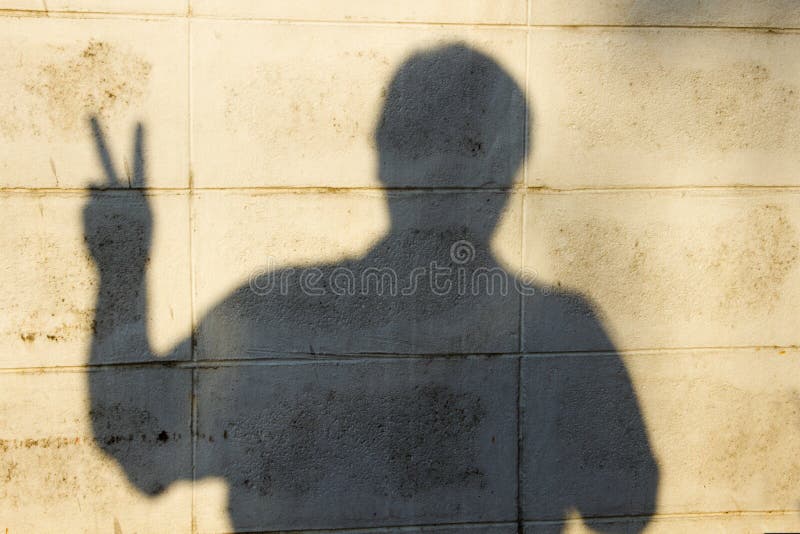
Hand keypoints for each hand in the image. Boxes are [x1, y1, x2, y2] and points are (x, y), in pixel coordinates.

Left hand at [83, 117, 151, 276]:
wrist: (122, 270)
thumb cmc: (138, 248)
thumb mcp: (140, 223)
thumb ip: (123, 200)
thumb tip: (87, 179)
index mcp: (141, 198)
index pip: (142, 166)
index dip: (140, 144)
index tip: (139, 123)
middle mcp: (118, 196)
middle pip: (107, 162)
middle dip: (99, 138)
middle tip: (90, 116)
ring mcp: (100, 202)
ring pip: (95, 195)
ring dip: (100, 208)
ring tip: (110, 228)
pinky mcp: (85, 210)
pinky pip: (86, 208)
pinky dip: (90, 218)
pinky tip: (100, 231)